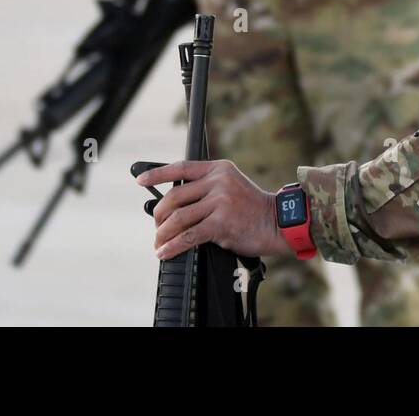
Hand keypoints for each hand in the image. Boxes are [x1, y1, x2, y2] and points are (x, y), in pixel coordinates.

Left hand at [137, 159, 293, 260]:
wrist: (278, 223)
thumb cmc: (253, 208)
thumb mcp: (231, 185)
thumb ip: (207, 187)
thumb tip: (175, 203)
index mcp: (218, 169)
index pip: (181, 167)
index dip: (157, 173)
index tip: (140, 180)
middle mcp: (218, 182)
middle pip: (174, 196)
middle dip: (159, 215)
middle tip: (157, 227)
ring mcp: (220, 202)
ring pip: (178, 218)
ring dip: (163, 234)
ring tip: (158, 243)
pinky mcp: (221, 224)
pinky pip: (188, 236)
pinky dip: (173, 246)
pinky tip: (166, 252)